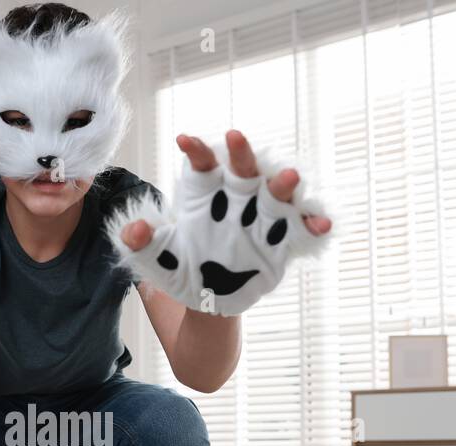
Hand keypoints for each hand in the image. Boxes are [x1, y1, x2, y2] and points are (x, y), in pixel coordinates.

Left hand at [111, 129, 331, 315]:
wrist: (207, 300)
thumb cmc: (182, 268)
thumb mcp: (157, 260)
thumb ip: (142, 244)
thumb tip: (133, 230)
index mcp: (205, 194)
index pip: (202, 164)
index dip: (196, 151)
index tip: (183, 140)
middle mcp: (237, 198)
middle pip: (243, 168)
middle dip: (241, 153)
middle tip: (235, 136)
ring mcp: (263, 218)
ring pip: (277, 193)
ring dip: (284, 184)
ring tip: (289, 177)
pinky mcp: (283, 241)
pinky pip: (302, 229)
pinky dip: (314, 224)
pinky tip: (322, 225)